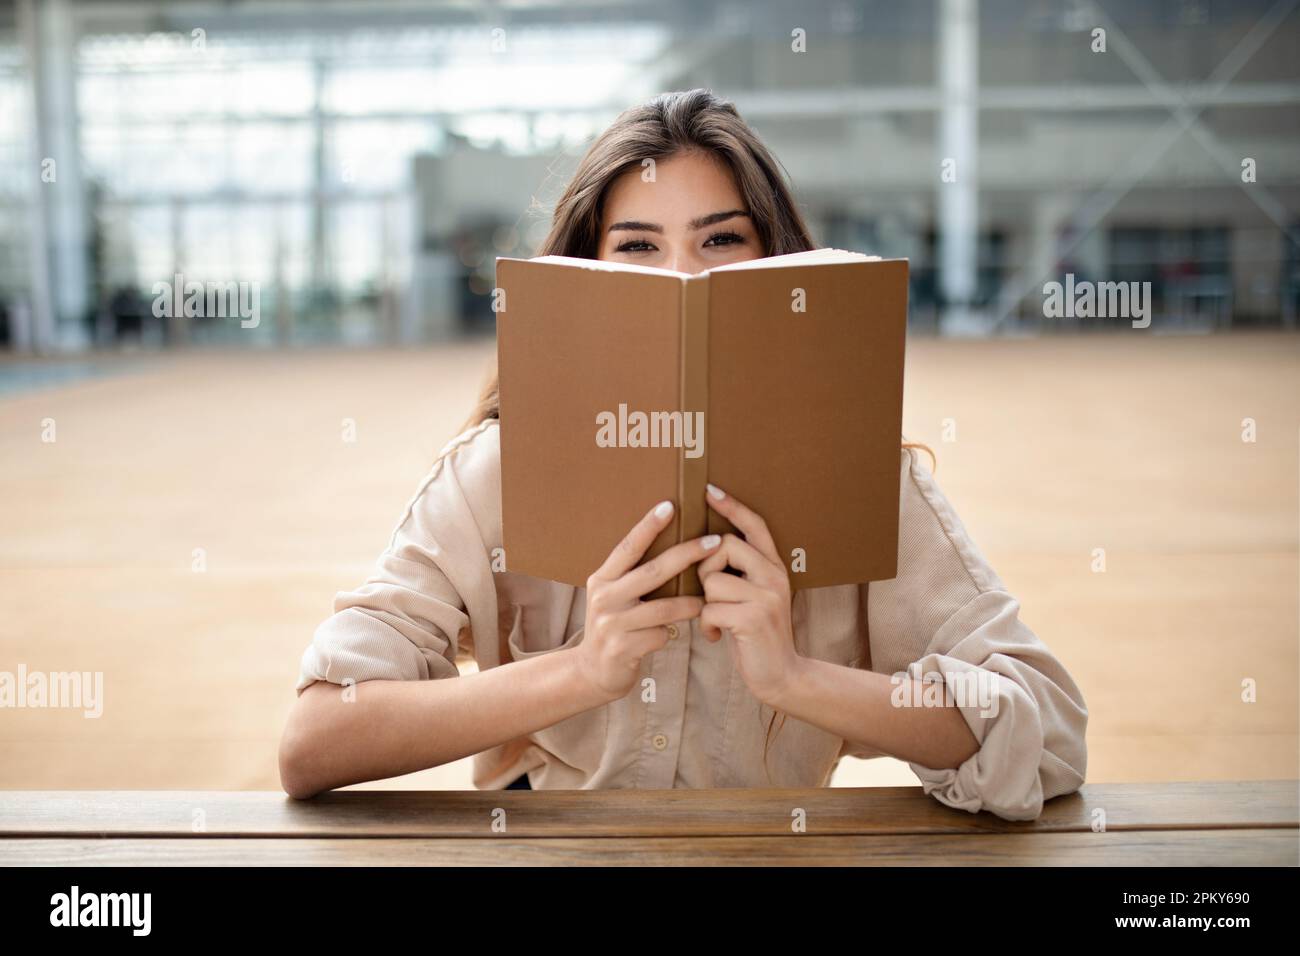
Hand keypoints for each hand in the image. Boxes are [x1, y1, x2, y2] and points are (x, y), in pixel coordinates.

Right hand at [573, 499, 721, 702]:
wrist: (592, 671)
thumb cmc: (615, 626)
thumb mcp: (613, 596)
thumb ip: (633, 576)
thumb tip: (674, 547)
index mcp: (602, 578)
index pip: (628, 547)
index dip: (648, 526)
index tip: (670, 505)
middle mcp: (604, 597)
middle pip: (653, 572)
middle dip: (687, 554)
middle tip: (715, 542)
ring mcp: (612, 624)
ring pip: (664, 608)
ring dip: (690, 604)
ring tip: (706, 601)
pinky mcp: (622, 649)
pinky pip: (661, 635)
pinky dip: (671, 634)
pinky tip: (671, 636)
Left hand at [698, 484, 802, 705]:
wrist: (781, 676)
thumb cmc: (755, 636)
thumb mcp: (753, 598)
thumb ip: (739, 575)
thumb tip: (704, 551)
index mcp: (774, 567)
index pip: (755, 526)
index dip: (733, 506)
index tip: (710, 489)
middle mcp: (774, 576)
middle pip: (723, 546)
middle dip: (705, 570)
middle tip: (711, 596)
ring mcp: (766, 596)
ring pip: (712, 581)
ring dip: (705, 604)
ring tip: (716, 621)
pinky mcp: (754, 618)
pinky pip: (710, 609)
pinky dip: (707, 626)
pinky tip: (717, 637)